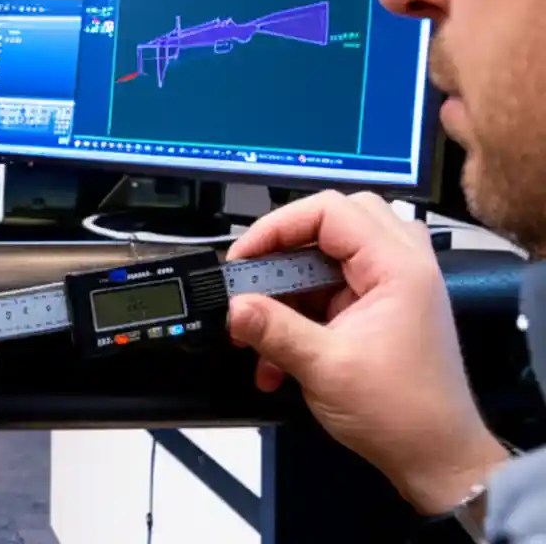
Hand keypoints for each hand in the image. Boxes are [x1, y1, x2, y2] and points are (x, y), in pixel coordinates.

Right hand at [227, 191, 507, 513]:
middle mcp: (400, 268)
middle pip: (332, 223)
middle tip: (254, 274)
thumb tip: (235, 306)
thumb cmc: (403, 414)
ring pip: (326, 259)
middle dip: (283, 249)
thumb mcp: (324, 368)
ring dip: (287, 289)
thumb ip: (274, 330)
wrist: (435, 457)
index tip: (244, 258)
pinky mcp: (379, 310)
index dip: (278, 227)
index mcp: (398, 268)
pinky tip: (275, 355)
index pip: (330, 212)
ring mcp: (390, 288)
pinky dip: (298, 314)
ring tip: (260, 324)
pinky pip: (327, 292)